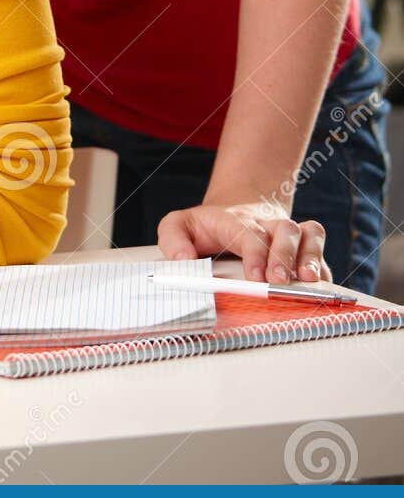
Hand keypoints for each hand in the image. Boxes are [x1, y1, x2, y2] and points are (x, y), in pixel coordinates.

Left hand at [157, 201, 330, 282]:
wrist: (234, 210)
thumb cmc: (206, 226)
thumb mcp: (179, 225)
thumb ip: (173, 238)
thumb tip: (183, 259)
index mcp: (235, 221)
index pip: (249, 233)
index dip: (256, 253)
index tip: (255, 277)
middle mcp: (266, 225)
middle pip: (285, 229)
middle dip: (285, 255)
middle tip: (279, 281)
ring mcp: (286, 235)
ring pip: (308, 233)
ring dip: (312, 256)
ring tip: (309, 280)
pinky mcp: (300, 248)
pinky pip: (320, 251)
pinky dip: (323, 268)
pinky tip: (320, 287)